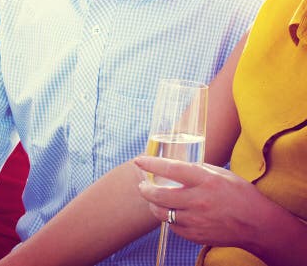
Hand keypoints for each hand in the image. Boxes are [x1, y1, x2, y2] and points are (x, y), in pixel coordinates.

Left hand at [134, 156, 266, 248]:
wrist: (259, 226)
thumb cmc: (241, 195)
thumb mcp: (221, 174)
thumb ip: (198, 169)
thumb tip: (177, 166)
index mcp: (205, 181)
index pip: (170, 169)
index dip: (151, 164)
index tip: (139, 161)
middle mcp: (198, 201)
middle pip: (158, 195)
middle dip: (144, 189)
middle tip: (142, 185)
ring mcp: (196, 220)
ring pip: (161, 213)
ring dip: (153, 205)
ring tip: (152, 198)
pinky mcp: (196, 235)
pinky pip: (173, 226)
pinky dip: (168, 218)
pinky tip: (171, 212)